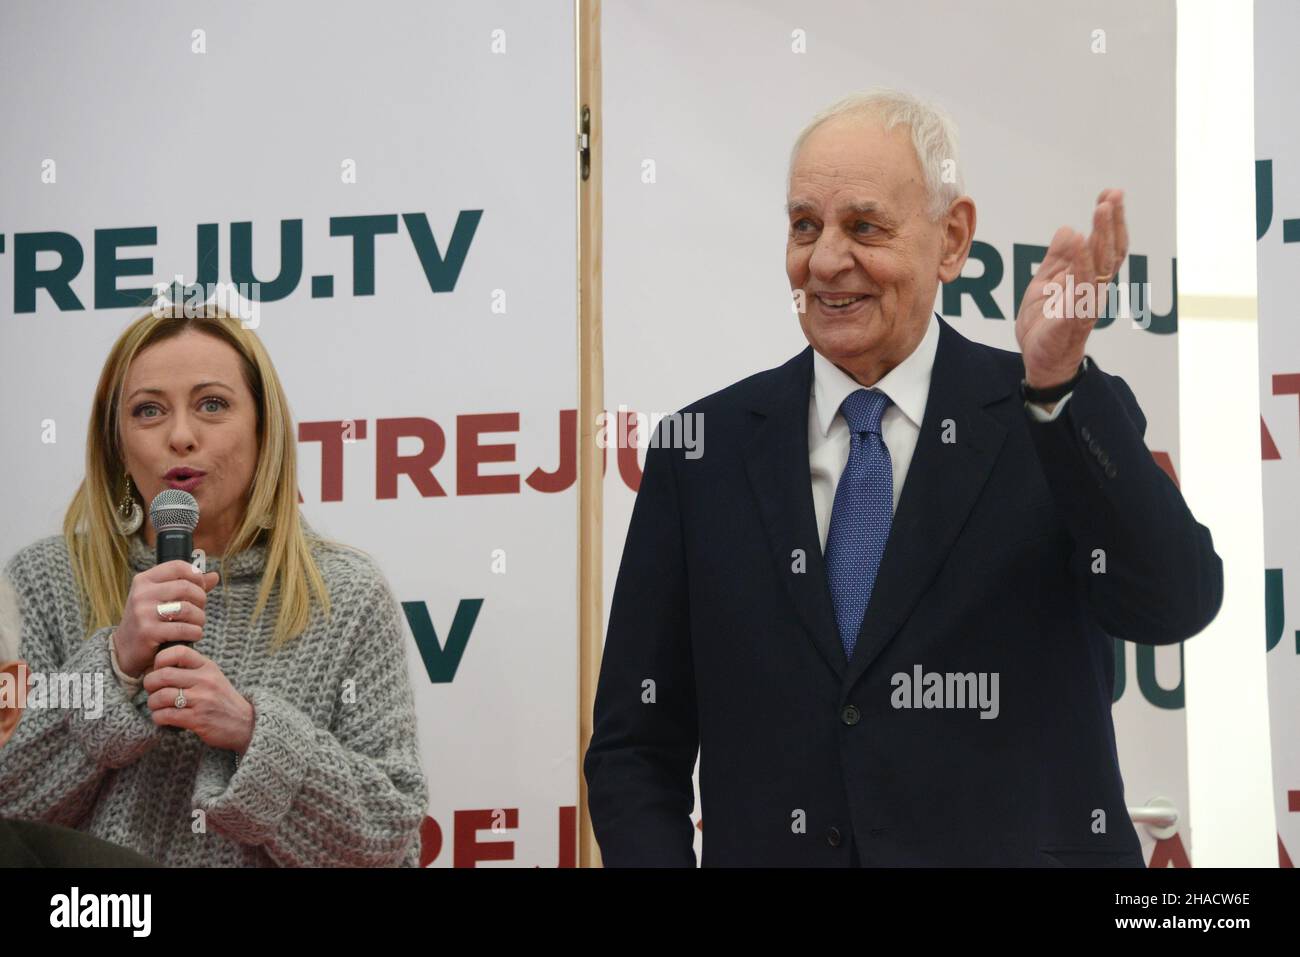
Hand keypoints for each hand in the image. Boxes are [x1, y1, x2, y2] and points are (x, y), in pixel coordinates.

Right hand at [113, 560, 220, 677]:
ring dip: (200, 618)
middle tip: (199, 610)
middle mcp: (141, 593)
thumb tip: (215, 575)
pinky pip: (184, 629)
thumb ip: (189, 586)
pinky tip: (192, 635)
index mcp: (144, 580)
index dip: (196, 576)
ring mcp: (143, 613)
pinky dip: (195, 633)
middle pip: (186, 587)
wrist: (125, 650)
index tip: (200, 588)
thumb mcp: (163, 599)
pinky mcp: (148, 632)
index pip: (178, 567)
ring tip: (196, 624)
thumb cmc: (150, 620)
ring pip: (187, 608)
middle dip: (201, 599)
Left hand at [142, 644, 254, 752]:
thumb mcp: (213, 677)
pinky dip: (158, 717)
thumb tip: (157, 668)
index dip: (161, 659)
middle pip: (163, 675)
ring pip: (161, 697)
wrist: (245, 724)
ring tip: (157, 706)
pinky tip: (163, 718)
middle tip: (151, 690)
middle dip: (149, 684)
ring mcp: (202, 700)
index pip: (179, 652)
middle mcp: (205, 681)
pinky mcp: (197, 720)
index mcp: (208, 667)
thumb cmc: (222, 700)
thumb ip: (191, 670)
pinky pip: (165, 715)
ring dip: (152, 703)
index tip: (158, 669)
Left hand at [1015, 188, 1127, 387]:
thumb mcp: (1044, 283)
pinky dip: (1080, 262)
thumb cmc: (1044, 324)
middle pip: (1111, 251)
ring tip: (1102, 209)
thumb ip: (1056, 259)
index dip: (1109, 220)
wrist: (1038, 360)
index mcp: (1088, 279)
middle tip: (1114, 194)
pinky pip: (1081, 287)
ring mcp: (1087, 302)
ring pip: (1102, 265)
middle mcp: (1094, 288)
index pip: (1105, 245)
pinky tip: (1078, 241)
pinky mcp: (1074, 317)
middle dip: (1113, 221)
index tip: (1109, 194)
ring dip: (1103, 235)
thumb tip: (1067, 228)